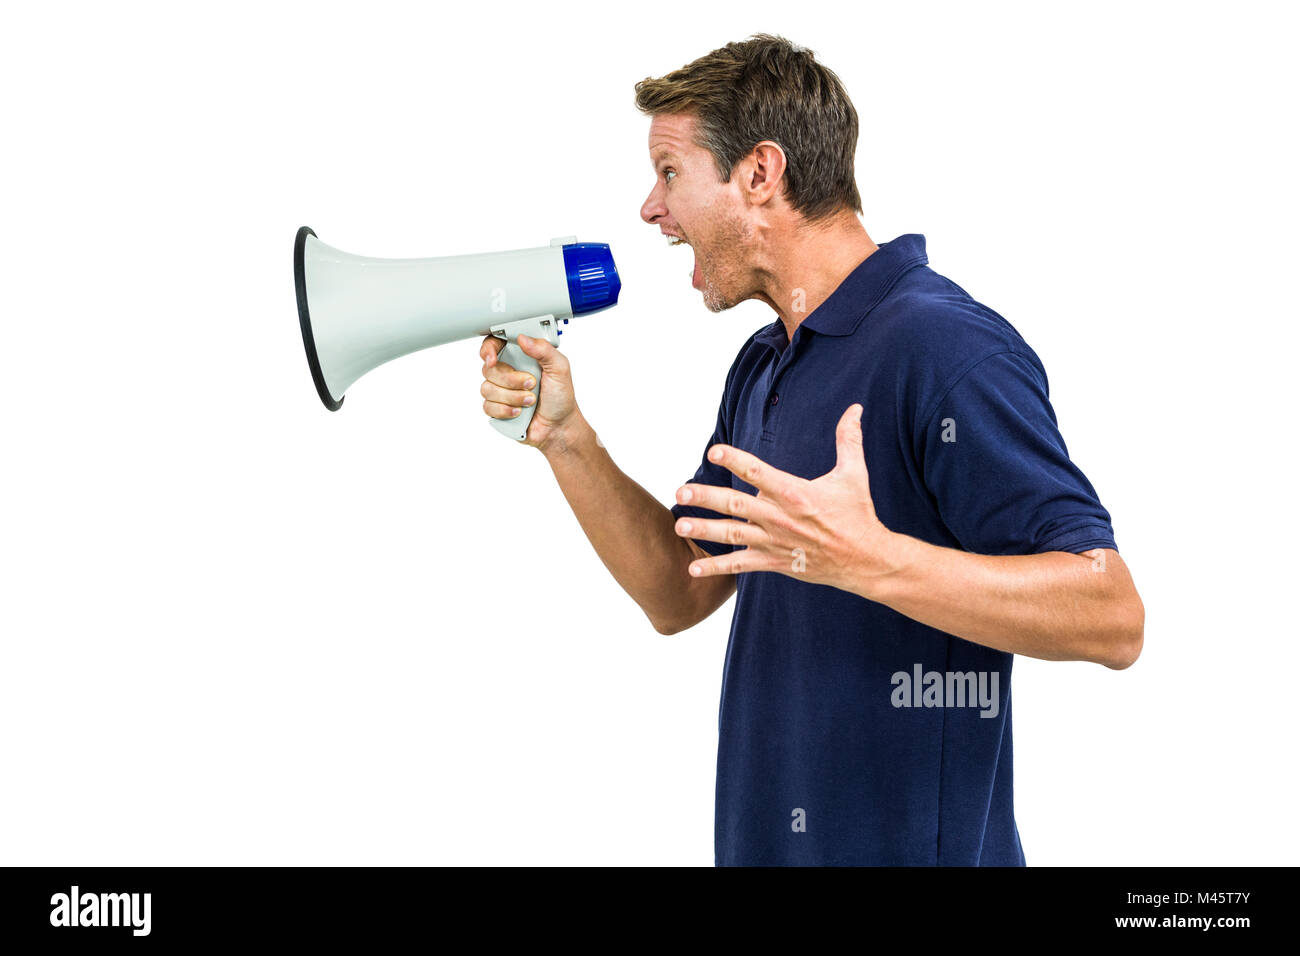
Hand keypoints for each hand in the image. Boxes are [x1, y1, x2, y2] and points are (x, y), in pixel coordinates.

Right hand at [479, 333, 579, 449]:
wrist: (559, 427)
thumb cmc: (561, 397)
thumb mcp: (560, 368)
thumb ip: (544, 349)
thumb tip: (523, 339)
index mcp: (520, 357)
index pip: (494, 345)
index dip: (488, 350)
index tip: (493, 359)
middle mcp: (507, 372)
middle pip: (488, 369)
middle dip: (511, 380)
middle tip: (531, 384)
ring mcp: (501, 391)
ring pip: (487, 389)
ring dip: (512, 397)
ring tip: (530, 400)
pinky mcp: (497, 408)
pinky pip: (488, 407)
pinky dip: (506, 410)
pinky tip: (520, 412)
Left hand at [672, 404, 903, 596]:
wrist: (865, 560)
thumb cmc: (858, 514)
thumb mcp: (854, 474)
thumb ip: (849, 440)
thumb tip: (855, 408)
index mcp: (796, 493)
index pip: (758, 472)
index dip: (734, 460)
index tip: (713, 451)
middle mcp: (780, 518)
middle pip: (736, 504)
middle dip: (706, 498)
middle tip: (680, 492)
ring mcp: (775, 542)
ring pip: (733, 534)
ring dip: (704, 530)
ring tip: (678, 526)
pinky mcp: (775, 562)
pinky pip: (741, 565)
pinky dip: (717, 567)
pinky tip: (693, 568)